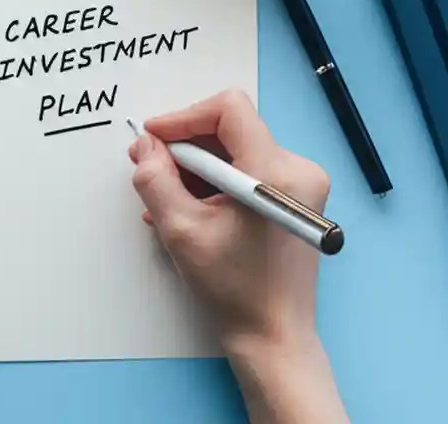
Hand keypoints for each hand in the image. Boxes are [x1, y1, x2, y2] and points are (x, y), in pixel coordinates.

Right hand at [129, 90, 347, 423]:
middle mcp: (298, 169)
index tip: (153, 138)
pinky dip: (215, 184)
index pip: (229, 110)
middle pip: (232, 130)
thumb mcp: (181, 230)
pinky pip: (248, 172)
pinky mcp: (296, 200)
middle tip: (148, 165)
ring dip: (196, 168)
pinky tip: (186, 208)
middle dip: (186, 146)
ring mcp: (302, 185)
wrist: (273, 336)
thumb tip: (146, 145)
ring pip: (237, 151)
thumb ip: (156, 179)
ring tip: (164, 197)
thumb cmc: (233, 290)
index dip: (184, 117)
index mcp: (275, 171)